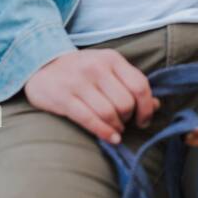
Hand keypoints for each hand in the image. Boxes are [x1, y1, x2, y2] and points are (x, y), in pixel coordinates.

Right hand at [24, 47, 159, 143]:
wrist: (40, 64)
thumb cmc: (81, 70)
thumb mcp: (107, 69)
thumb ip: (130, 84)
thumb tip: (156, 105)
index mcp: (111, 59)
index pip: (140, 85)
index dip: (146, 107)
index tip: (143, 119)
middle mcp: (96, 68)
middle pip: (125, 102)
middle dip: (128, 118)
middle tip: (123, 122)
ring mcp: (78, 82)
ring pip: (109, 113)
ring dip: (116, 127)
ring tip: (115, 129)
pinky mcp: (63, 98)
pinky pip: (90, 120)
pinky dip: (104, 132)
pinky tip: (111, 138)